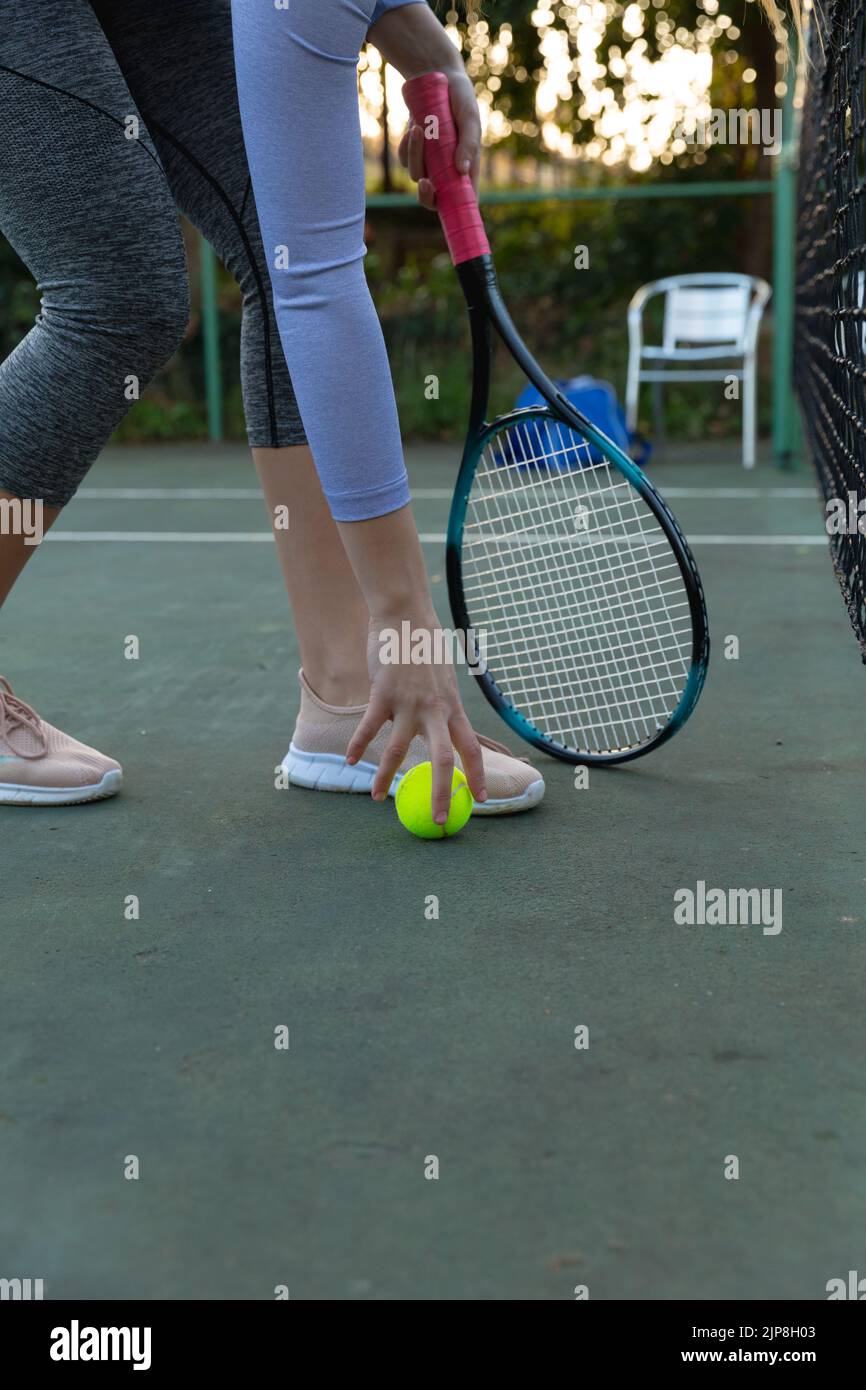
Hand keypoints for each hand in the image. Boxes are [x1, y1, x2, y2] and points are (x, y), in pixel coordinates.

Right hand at [345, 613, 486, 823]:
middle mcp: (435, 710)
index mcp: (453, 708)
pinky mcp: (384, 694)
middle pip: (443, 761)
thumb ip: (440, 705)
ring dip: (387, 778)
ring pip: (398, 751)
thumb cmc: (423, 647)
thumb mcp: (442, 679)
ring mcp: (409, 703)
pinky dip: (357, 745)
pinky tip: (350, 760)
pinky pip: (369, 727)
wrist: (405, 615)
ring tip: (378, 800)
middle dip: (443, 794)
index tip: (483, 799)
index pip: (472, 749)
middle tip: (440, 821)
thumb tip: (437, 725)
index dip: (479, 776)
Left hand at [398, 69, 480, 208]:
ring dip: (415, 154)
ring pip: (416, 174)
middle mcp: (448, 169)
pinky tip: (413, 127)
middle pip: (434, 198)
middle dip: (426, 195)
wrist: (437, 75)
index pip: (463, 200)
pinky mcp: (414, 150)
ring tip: (419, 127)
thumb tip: (462, 171)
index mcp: (467, 168)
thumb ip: (468, 143)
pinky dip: (406, 146)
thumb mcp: (469, 116)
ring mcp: (429, 161)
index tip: (448, 212)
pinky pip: (404, 160)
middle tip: (424, 183)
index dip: (456, 212)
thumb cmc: (460, 97)